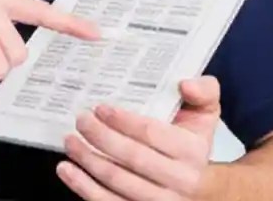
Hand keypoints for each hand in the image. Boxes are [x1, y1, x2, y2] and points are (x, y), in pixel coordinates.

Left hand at [58, 77, 222, 200]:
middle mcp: (180, 180)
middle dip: (100, 137)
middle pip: (132, 158)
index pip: (153, 134)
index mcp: (193, 152)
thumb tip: (186, 84)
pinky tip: (67, 170)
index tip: (100, 108)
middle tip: (81, 120)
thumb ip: (203, 91)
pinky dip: (83, 187)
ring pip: (117, 182)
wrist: (204, 189)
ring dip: (87, 160)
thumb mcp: (205, 114)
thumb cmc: (192, 144)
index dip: (123, 121)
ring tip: (70, 141)